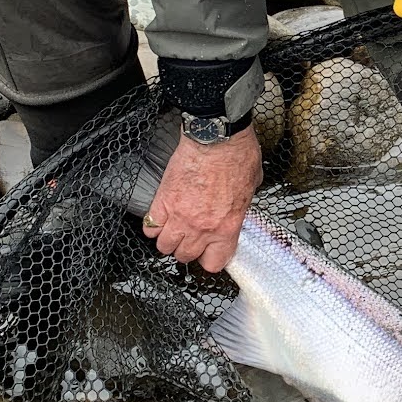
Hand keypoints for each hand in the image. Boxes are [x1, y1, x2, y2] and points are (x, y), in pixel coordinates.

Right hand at [142, 129, 260, 272]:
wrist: (217, 138)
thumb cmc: (238, 156)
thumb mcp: (252, 189)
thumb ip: (240, 207)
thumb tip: (236, 209)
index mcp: (227, 227)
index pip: (214, 263)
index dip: (210, 258)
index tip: (209, 251)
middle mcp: (202, 227)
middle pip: (185, 256)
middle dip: (187, 249)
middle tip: (189, 237)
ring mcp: (179, 216)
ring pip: (164, 246)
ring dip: (168, 240)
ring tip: (173, 229)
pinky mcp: (163, 200)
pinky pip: (149, 226)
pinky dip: (153, 225)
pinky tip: (160, 218)